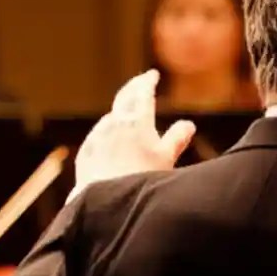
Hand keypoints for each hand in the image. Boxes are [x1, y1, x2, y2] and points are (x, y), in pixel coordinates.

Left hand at [70, 70, 195, 201]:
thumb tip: (189, 124)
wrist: (107, 201)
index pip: (143, 92)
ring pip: (111, 116)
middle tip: (141, 81)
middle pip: (124, 97)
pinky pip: (100, 134)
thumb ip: (177, 138)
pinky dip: (109, 129)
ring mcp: (97, 136)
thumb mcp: (167, 159)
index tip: (152, 74)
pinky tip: (113, 138)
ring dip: (122, 111)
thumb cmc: (141, 179)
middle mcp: (114, 123)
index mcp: (137, 121)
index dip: (148, 81)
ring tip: (130, 115)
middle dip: (134, 86)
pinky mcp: (87, 150)